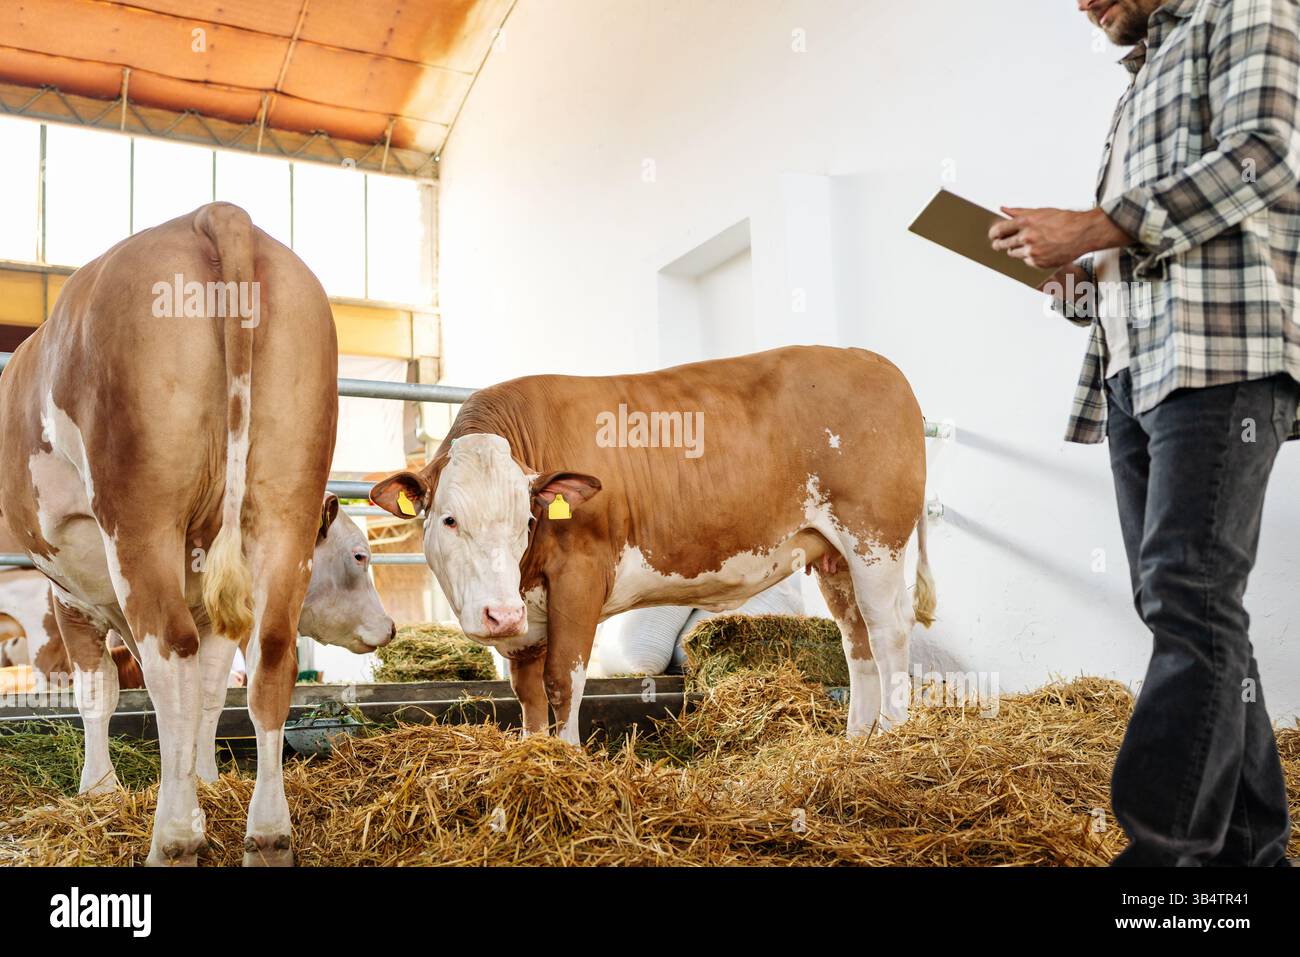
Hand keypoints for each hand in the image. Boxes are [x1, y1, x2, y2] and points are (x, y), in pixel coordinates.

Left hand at [988, 206, 1130, 270]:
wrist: (1083, 233)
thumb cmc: (1064, 220)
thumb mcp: (1040, 212)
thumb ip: (1018, 212)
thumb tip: (1003, 209)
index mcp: (1026, 223)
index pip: (999, 230)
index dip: (993, 233)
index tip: (992, 235)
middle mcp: (1027, 238)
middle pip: (1002, 244)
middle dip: (1000, 243)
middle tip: (1000, 242)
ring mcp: (1032, 252)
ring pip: (1013, 253)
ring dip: (1016, 249)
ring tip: (1029, 243)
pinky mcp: (1038, 263)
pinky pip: (1026, 261)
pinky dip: (1030, 256)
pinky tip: (1041, 249)